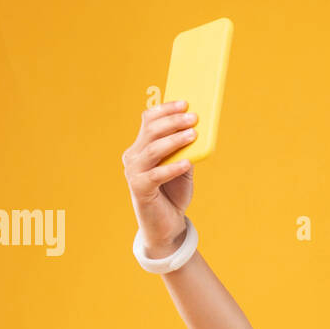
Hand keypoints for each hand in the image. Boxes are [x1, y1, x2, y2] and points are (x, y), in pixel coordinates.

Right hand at [122, 99, 196, 250]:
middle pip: (151, 131)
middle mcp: (133, 157)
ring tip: (193, 134)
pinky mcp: (139, 189)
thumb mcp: (183, 169)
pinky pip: (156, 175)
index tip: (185, 102)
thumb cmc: (174, 194)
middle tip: (193, 116)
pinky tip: (186, 163)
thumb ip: (186, 152)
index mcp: (141, 148)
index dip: (165, 110)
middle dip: (173, 121)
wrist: (166, 226)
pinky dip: (172, 167)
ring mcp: (133, 172)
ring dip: (174, 140)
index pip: (148, 120)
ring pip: (153, 149)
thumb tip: (196, 132)